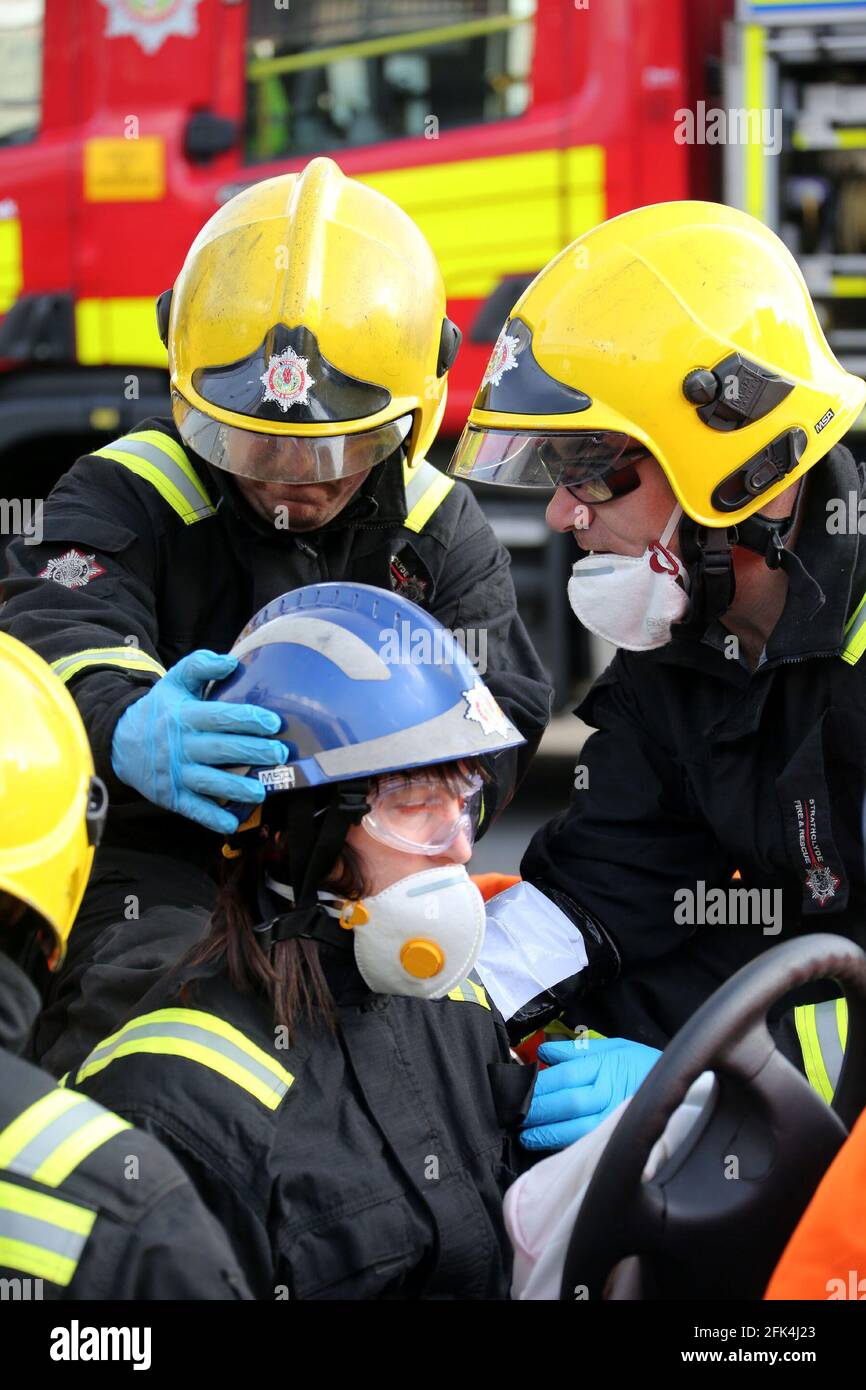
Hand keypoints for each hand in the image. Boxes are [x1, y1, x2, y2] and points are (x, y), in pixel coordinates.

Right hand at [111, 649, 286, 834]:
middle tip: (279, 754)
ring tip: (262, 790)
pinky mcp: (171, 796)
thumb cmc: (160, 709)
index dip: (247, 719)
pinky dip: (211, 817)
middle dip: (252, 752)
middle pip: (220, 749)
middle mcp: (180, 745)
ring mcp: (175, 773)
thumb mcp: (174, 682)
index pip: (219, 717)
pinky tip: (232, 823)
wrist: (121, 742)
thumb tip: (230, 661)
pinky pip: (193, 808)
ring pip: (208, 781)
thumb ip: (199, 666)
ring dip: (236, 787)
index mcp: (184, 716)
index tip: (273, 723)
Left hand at [519, 1036, 661, 1149]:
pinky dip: (567, 1146)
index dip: (539, 1085)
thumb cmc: (639, 1063)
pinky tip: (551, 1147)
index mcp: (604, 1066)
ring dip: (547, 1133)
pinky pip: (588, 1143)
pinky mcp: (616, 1135)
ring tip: (527, 1135)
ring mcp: (612, 1117)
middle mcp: (608, 1092)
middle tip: (517, 1115)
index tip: (520, 1090)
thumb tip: (543, 1052)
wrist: (675, 1083)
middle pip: (567, 1103)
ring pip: (575, 1128)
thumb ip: (575, 1049)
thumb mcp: (611, 1045)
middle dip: (538, 1111)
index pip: (564, 1077)